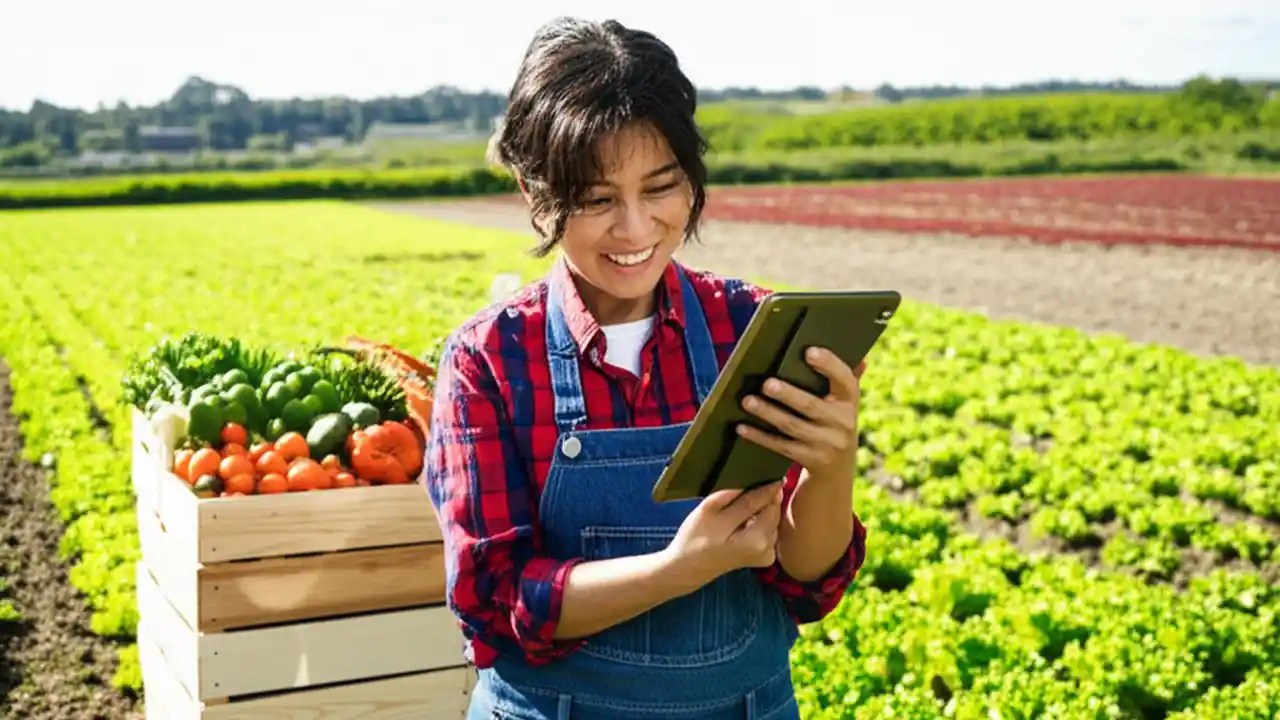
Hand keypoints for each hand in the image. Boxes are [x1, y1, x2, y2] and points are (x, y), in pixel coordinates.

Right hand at [664, 480, 783, 585]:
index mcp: (752, 538)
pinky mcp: (768, 558)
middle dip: (766, 498)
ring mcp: (768, 555)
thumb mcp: (709, 509)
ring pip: (774, 520)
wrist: (689, 567)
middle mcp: (765, 548)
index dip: (769, 485)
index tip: (775, 472)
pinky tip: (746, 524)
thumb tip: (757, 481)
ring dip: (764, 511)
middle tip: (750, 490)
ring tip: (742, 511)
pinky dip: (762, 523)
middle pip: (774, 511)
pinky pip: (771, 530)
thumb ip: (734, 494)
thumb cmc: (694, 536)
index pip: (765, 502)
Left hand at [737, 347, 865, 479]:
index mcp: (850, 402)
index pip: (846, 381)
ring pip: (792, 426)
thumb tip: (859, 358)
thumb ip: (844, 379)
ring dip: (768, 413)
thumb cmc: (834, 421)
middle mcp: (842, 424)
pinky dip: (760, 436)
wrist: (838, 469)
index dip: (829, 365)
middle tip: (767, 383)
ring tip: (748, 401)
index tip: (809, 351)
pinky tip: (742, 427)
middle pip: (811, 407)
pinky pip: (781, 446)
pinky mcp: (809, 460)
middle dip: (788, 395)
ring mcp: (826, 444)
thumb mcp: (844, 403)